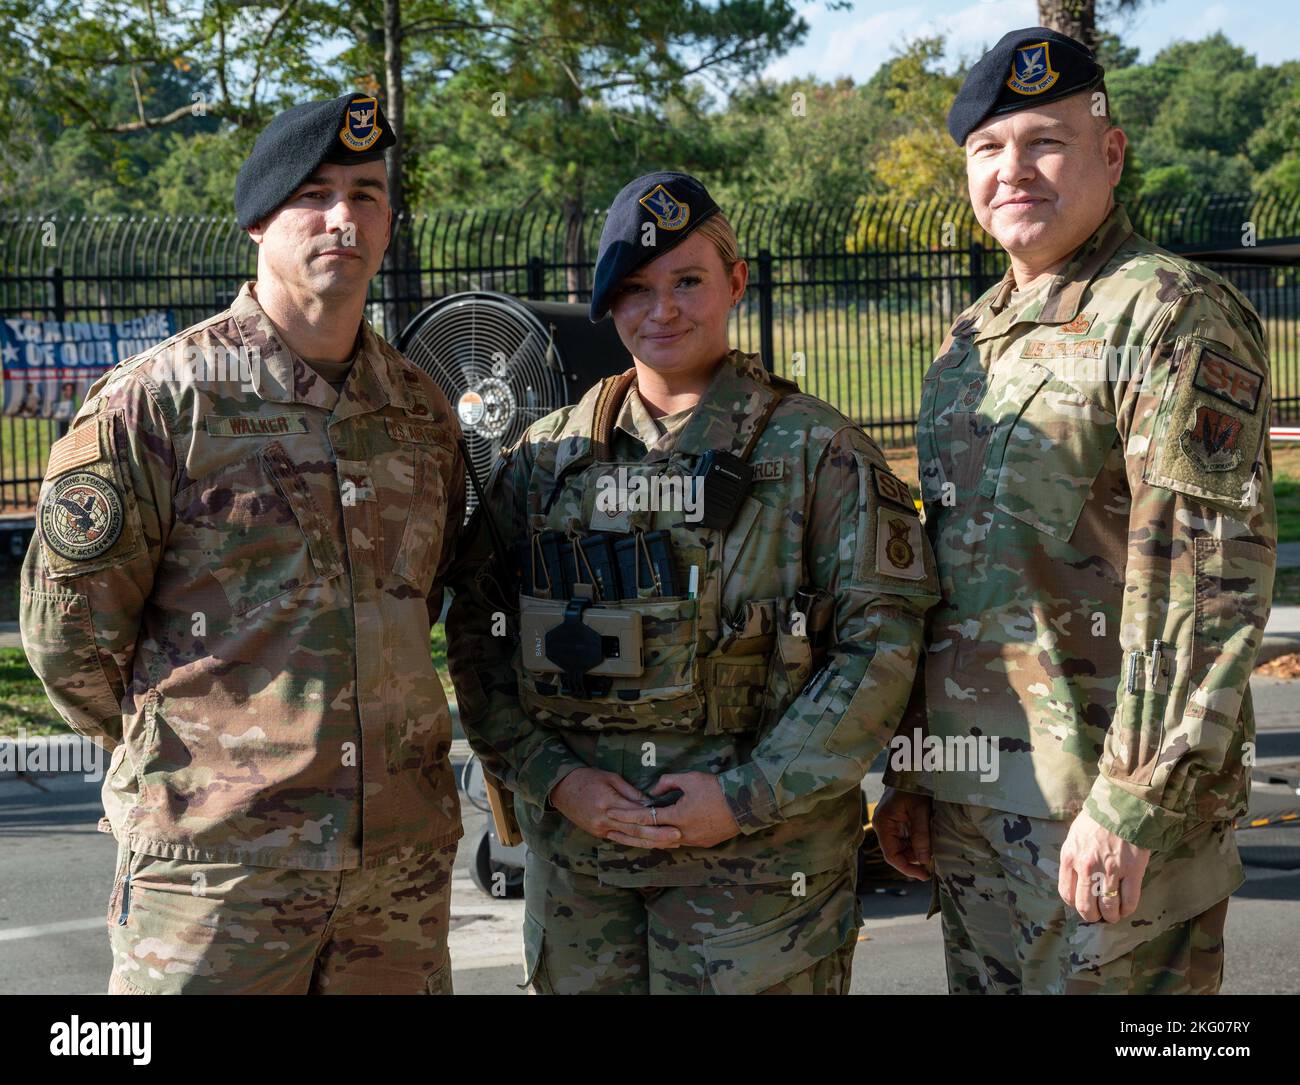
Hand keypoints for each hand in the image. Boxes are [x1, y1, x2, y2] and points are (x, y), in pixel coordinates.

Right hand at [549, 767, 681, 848]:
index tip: (673, 819)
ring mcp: (600, 829)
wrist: (561, 788)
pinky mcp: (597, 833)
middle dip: (658, 835)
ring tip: (669, 844)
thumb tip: (649, 802)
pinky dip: (636, 842)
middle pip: (636, 831)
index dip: (656, 818)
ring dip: (650, 843)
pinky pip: (620, 840)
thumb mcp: (611, 778)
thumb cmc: (587, 778)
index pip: (637, 813)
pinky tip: (650, 844)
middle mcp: (605, 820)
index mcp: (609, 803)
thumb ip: (630, 792)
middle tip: (677, 837)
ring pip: (629, 840)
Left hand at [606, 772, 739, 848]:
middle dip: (633, 832)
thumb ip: (667, 783)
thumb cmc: (716, 788)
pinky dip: (670, 837)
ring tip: (636, 832)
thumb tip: (652, 792)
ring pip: (666, 841)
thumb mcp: (689, 779)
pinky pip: (681, 842)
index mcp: (677, 817)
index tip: (610, 813)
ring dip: (652, 836)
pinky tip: (663, 833)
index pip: (645, 817)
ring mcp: (694, 841)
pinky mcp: (704, 844)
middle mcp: (683, 834)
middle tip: (615, 829)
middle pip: (652, 835)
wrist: (745, 803)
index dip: (626, 815)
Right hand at [873, 787, 932, 879]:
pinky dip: (916, 841)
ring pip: (902, 846)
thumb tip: (924, 860)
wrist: (911, 767)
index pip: (891, 855)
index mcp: (883, 824)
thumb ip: (921, 835)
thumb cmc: (914, 786)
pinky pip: (905, 838)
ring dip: (917, 849)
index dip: (907, 868)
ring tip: (932, 844)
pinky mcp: (896, 821)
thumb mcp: (920, 811)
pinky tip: (927, 838)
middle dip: (915, 858)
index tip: (924, 875)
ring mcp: (888, 824)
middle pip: (897, 852)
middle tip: (934, 859)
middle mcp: (882, 826)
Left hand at [1058, 809, 1150, 922]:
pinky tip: (1126, 908)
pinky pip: (1129, 901)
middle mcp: (1087, 867)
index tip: (1082, 905)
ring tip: (1113, 915)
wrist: (1122, 806)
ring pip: (1108, 907)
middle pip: (1085, 906)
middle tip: (1098, 916)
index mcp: (1070, 857)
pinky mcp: (1132, 871)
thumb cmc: (1096, 820)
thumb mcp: (1074, 837)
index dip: (1075, 904)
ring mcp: (1110, 870)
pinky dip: (1127, 909)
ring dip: (1111, 916)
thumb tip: (1075, 882)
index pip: (1067, 893)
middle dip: (1092, 916)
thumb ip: (1073, 859)